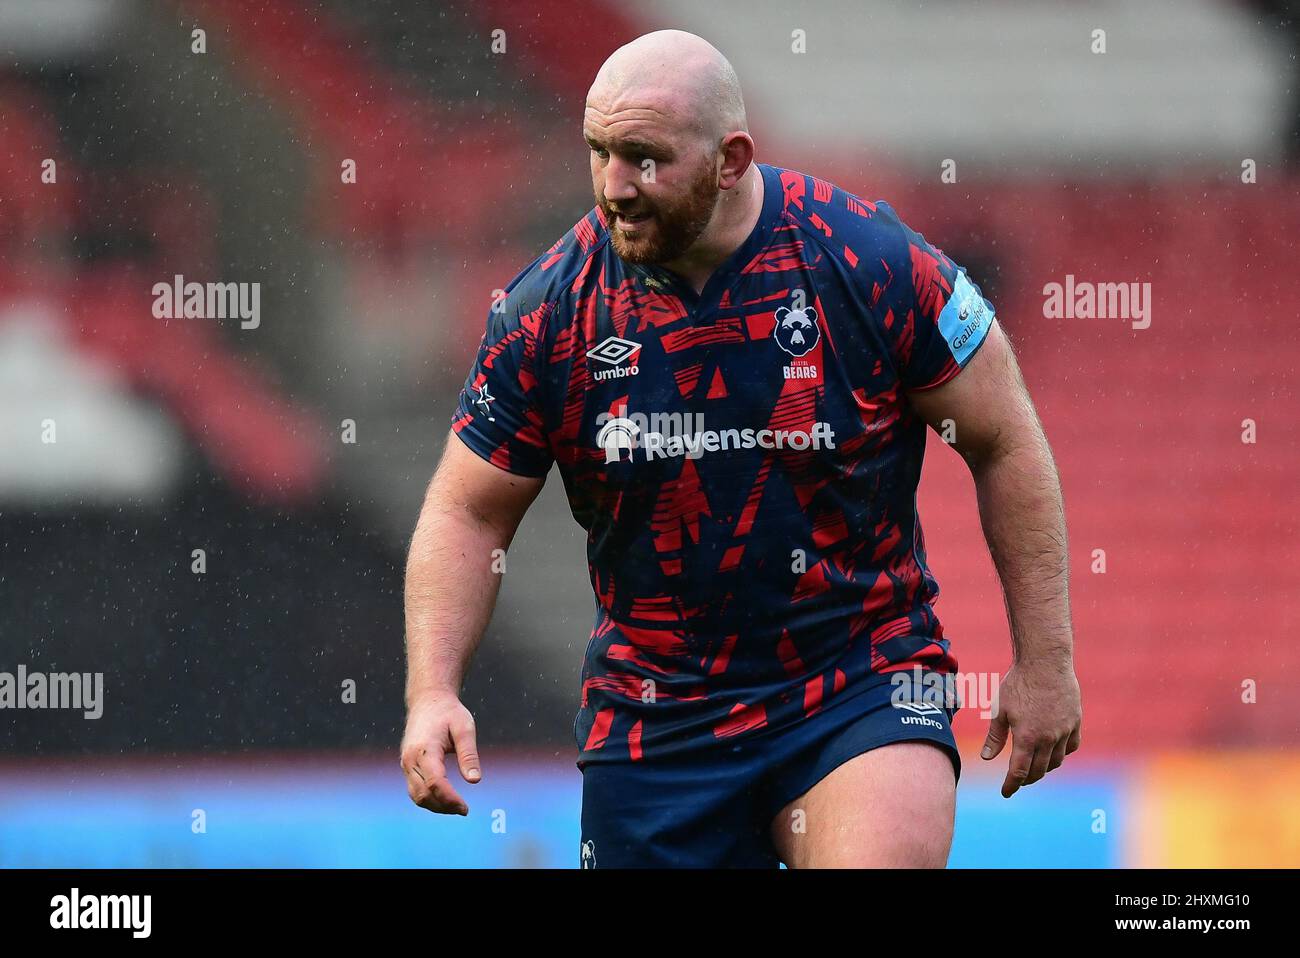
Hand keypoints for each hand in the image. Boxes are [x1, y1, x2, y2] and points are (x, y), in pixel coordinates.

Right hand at [400, 694, 481, 814]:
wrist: (428, 700)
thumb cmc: (448, 713)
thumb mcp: (465, 728)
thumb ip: (469, 754)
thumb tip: (475, 780)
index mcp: (424, 749)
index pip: (435, 782)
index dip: (450, 799)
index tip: (465, 808)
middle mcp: (410, 759)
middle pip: (423, 794)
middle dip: (444, 806)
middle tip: (464, 810)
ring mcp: (406, 763)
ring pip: (416, 795)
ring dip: (435, 806)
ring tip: (457, 807)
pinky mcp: (407, 766)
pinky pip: (414, 789)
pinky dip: (428, 799)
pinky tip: (445, 800)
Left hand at [981, 658, 1081, 797]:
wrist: (1045, 662)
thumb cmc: (1018, 684)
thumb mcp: (1000, 709)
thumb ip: (995, 736)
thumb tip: (986, 758)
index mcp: (1027, 737)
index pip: (1019, 772)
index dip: (1011, 785)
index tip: (1006, 792)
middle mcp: (1048, 739)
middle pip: (1038, 770)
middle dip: (1027, 779)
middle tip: (1018, 780)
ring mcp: (1064, 731)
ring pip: (1056, 761)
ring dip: (1044, 768)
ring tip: (1034, 766)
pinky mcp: (1075, 722)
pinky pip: (1071, 746)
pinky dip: (1062, 753)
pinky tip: (1054, 751)